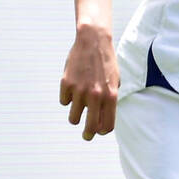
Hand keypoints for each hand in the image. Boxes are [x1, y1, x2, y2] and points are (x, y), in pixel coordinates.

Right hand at [59, 24, 119, 140]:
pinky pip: (64, 101)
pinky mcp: (66, 84)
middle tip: (86, 136)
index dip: (102, 131)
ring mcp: (79, 90)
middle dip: (88, 135)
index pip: (107, 125)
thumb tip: (103, 119)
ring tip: (77, 107)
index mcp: (110, 96)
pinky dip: (67, 98)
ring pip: (73, 117)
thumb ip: (110, 100)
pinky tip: (72, 86)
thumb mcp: (115, 81)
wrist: (93, 42)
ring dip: (75, 116)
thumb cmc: (106, 62)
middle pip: (90, 127)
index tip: (99, 131)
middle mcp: (95, 96)